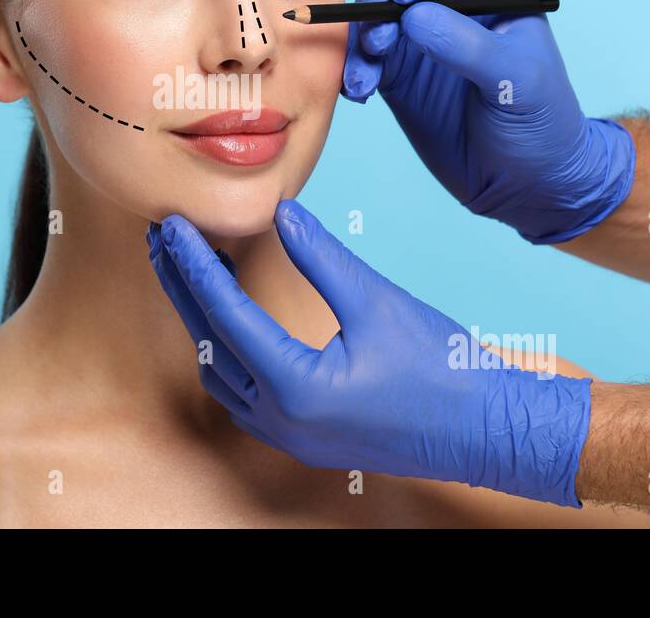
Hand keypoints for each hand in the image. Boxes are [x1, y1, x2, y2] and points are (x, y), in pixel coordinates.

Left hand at [146, 198, 593, 506]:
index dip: (194, 264)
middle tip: (161, 241)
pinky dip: (226, 352)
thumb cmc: (443, 370)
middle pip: (209, 343)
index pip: (224, 314)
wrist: (488, 431)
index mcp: (295, 387)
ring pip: (220, 374)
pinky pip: (241, 395)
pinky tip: (229, 321)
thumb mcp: (377, 301)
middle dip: (181, 288)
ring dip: (200, 321)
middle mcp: (280, 419)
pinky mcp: (302, 439)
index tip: (172, 226)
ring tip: (190, 271)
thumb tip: (280, 212)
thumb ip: (321, 256)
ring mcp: (289, 436)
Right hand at [341, 0, 634, 243]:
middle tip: (378, 43)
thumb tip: (412, 16)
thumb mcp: (516, 81)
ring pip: (372, 11)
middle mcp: (453, 0)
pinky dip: (353, 70)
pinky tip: (361, 95)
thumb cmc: (543, 124)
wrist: (530, 184)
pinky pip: (363, 56)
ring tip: (366, 80)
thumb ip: (467, 46)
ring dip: (358, 39)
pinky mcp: (398, 73)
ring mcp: (421, 36)